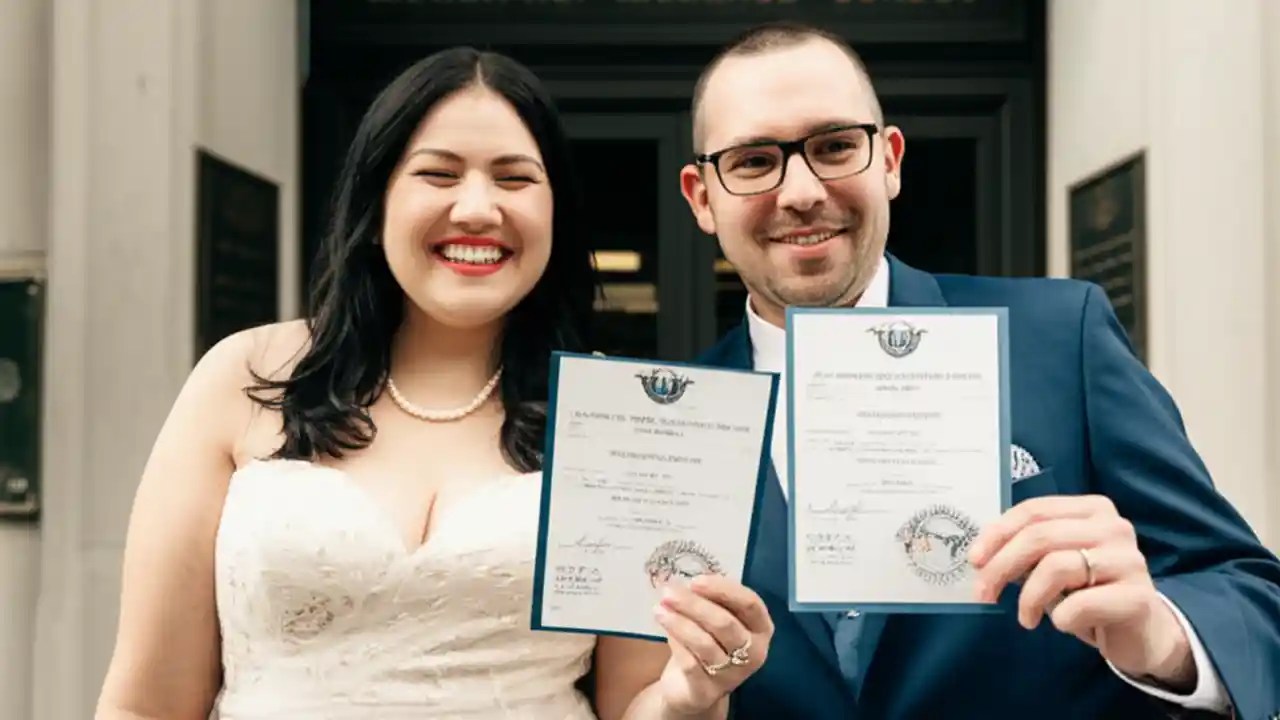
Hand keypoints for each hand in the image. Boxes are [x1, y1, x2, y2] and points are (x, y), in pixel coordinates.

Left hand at [652, 574, 773, 715]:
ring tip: (659, 609)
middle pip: (725, 623)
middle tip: (668, 592)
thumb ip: (712, 600)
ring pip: (705, 643)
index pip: (750, 603)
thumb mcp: (717, 618)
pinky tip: (665, 631)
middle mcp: (754, 653)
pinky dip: (676, 643)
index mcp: (761, 628)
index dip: (723, 589)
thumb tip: (690, 583)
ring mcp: (732, 675)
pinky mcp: (707, 691)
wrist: (694, 688)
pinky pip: (690, 663)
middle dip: (693, 604)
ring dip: (679, 622)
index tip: (695, 580)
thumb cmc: (710, 643)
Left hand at [968, 495, 1195, 689]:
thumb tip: (981, 556)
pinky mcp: (1138, 597)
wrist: (1141, 633)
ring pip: (1057, 567)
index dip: (997, 534)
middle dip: (1001, 566)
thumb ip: (1027, 550)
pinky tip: (1064, 624)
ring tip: (1026, 617)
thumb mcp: (1055, 563)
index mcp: (1092, 510)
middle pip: (1039, 537)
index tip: (974, 560)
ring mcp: (1130, 560)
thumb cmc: (1090, 592)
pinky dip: (1061, 618)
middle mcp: (1114, 527)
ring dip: (1029, 597)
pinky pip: (1081, 604)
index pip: (1034, 511)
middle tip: (984, 593)